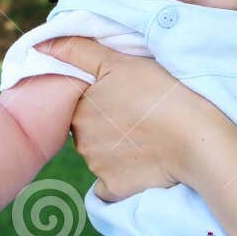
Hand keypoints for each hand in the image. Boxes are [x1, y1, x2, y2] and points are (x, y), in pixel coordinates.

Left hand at [35, 36, 217, 201]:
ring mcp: (97, 168)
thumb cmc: (160, 94)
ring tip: (149, 137)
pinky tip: (144, 163)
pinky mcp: (114, 189)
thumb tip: (41, 46)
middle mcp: (80, 142)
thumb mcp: (120, 62)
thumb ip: (79, 51)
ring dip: (117, 149)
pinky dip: (123, 175)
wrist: (195, 139)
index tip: (128, 97)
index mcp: (79, 109)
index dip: (104, 100)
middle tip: (140, 115)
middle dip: (108, 125)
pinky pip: (110, 184)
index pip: (82, 105)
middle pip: (89, 131)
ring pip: (100, 156)